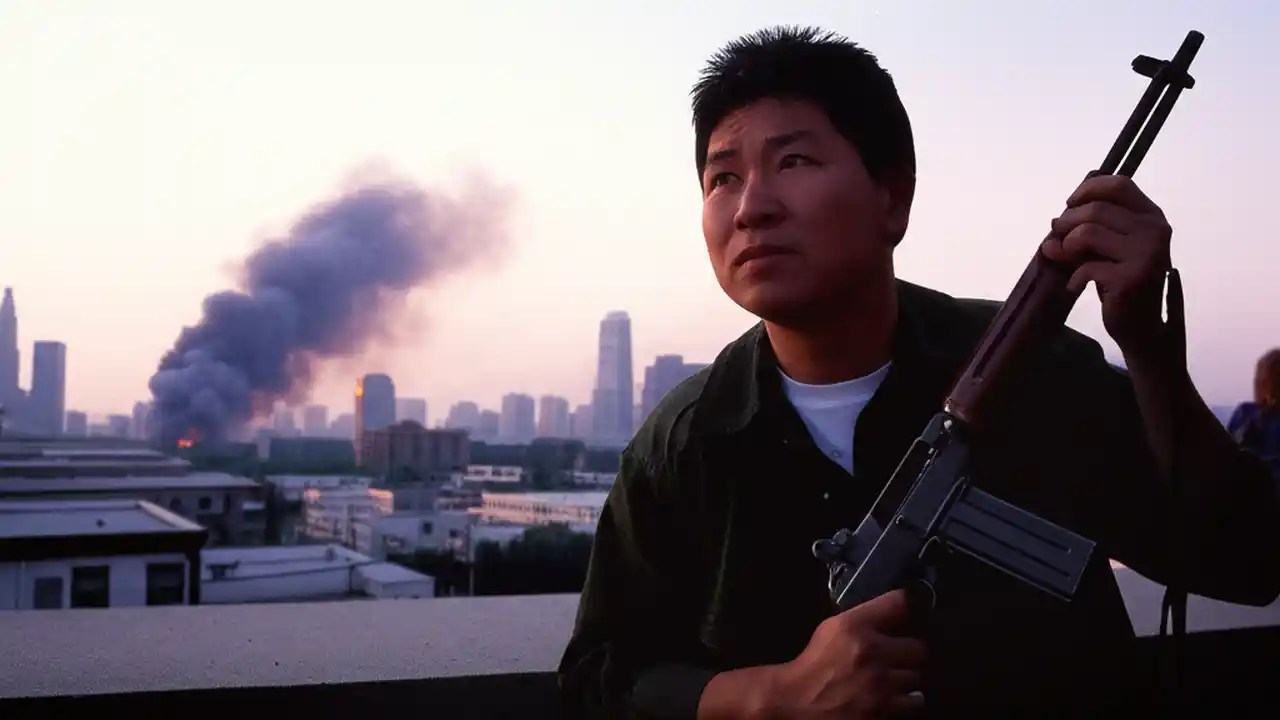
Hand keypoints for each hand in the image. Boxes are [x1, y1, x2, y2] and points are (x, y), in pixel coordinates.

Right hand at [770, 589, 927, 718]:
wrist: (798, 701)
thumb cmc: (816, 663)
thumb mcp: (833, 628)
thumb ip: (864, 618)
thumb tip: (898, 610)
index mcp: (855, 627)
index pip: (900, 603)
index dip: (910, 606)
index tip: (910, 613)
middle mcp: (872, 652)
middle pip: (919, 646)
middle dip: (910, 651)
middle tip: (901, 655)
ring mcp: (881, 685)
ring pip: (918, 675)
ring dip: (908, 676)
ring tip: (895, 677)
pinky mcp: (884, 710)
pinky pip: (913, 701)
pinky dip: (906, 699)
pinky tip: (894, 695)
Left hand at [1039, 173, 1172, 357]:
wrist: (1142, 326)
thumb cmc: (1122, 280)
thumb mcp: (1109, 247)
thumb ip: (1090, 227)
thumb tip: (1055, 221)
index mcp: (1152, 216)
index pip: (1118, 184)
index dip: (1087, 190)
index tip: (1069, 205)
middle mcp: (1155, 231)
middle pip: (1095, 209)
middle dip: (1066, 223)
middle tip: (1057, 240)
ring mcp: (1146, 254)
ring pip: (1087, 233)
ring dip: (1066, 247)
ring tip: (1066, 260)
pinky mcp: (1132, 279)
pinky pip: (1086, 266)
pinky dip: (1073, 277)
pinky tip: (1076, 285)